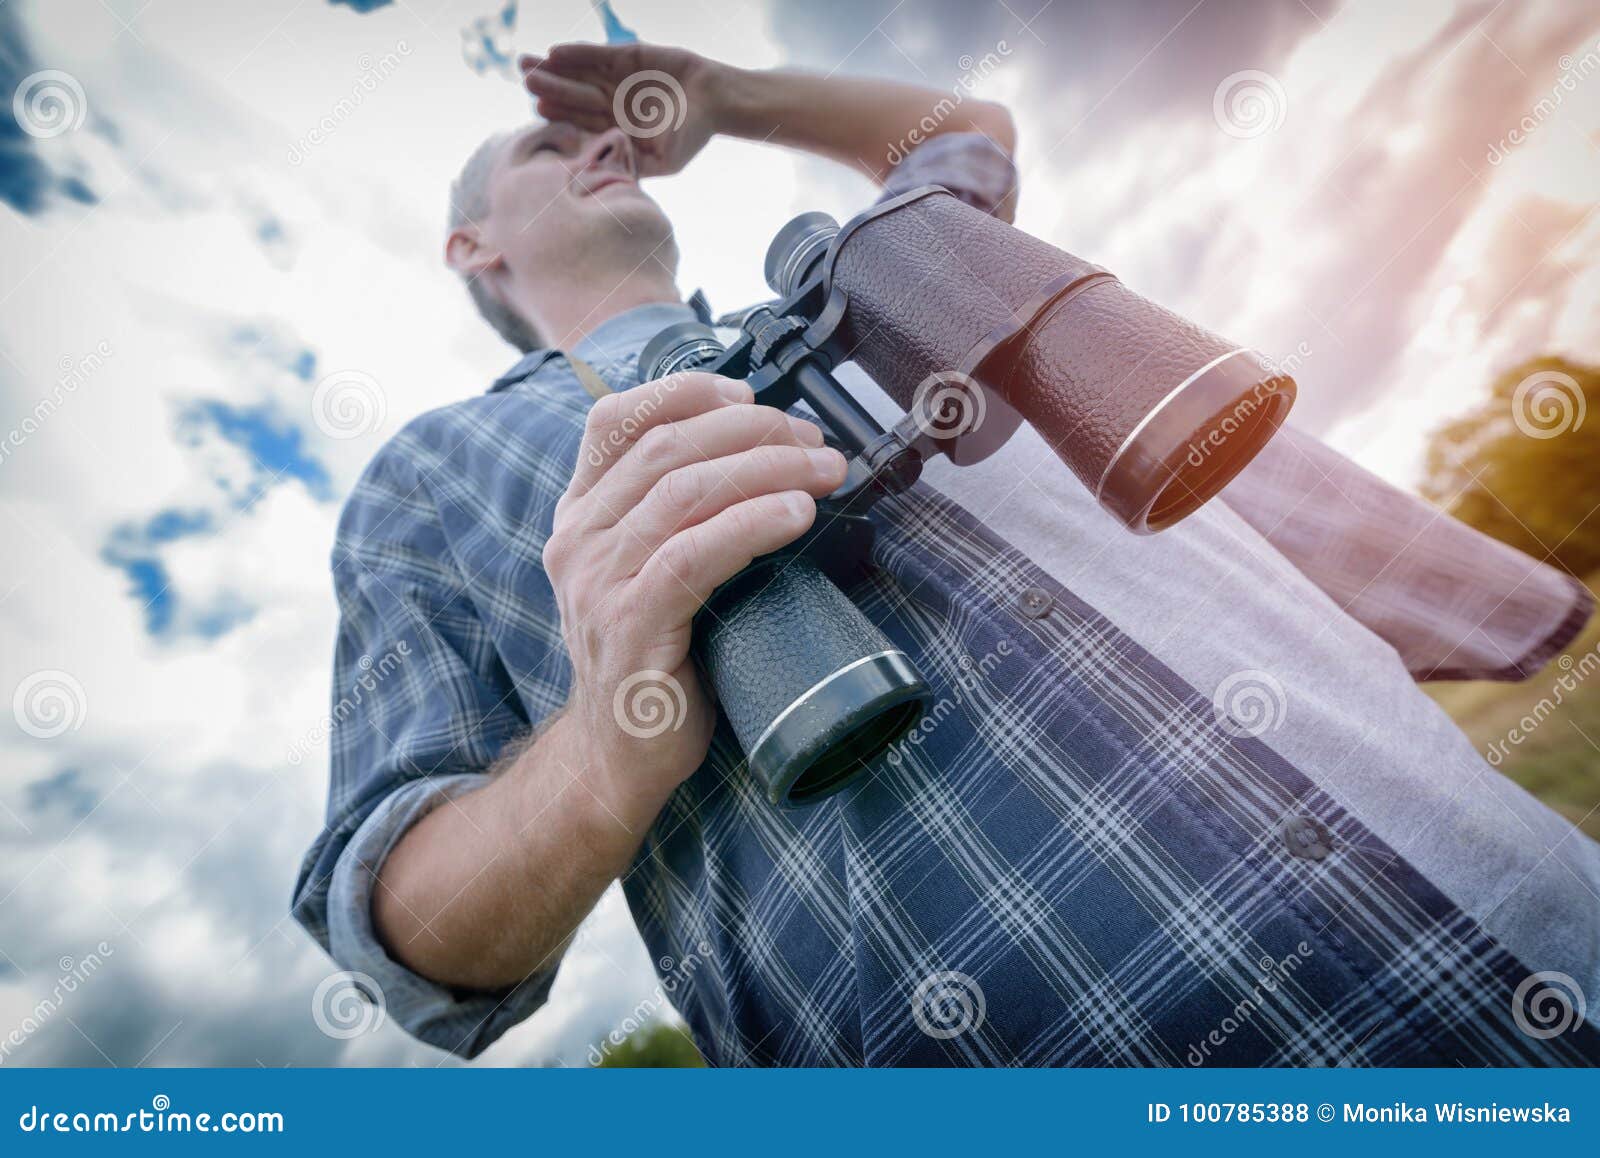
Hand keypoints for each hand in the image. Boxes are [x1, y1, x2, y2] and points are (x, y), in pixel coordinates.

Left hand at [520, 43, 729, 176]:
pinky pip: (597, 55)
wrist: (717, 101)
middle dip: (549, 86)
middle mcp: (609, 105)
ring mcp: (616, 80)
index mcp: (613, 130)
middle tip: (525, 78)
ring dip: (554, 68)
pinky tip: (556, 52)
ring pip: (579, 74)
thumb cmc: (693, 135)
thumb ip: (636, 167)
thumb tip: (606, 178)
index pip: (579, 122)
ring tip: (529, 62)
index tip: (539, 108)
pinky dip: (578, 53)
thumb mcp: (665, 160)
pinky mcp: (626, 57)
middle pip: (573, 96)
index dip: (560, 114)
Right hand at [543, 373, 846, 820]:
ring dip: (768, 470)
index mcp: (580, 514)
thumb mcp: (651, 571)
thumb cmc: (656, 657)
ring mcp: (596, 582)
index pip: (617, 419)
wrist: (618, 756)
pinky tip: (797, 515)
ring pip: (685, 492)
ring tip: (826, 471)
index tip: (753, 394)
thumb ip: (679, 514)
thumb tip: (765, 451)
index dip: (687, 392)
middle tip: (816, 441)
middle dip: (754, 430)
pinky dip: (752, 524)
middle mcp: (577, 539)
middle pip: (667, 447)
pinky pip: (694, 555)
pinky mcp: (628, 626)